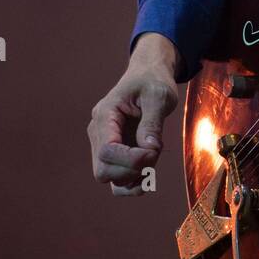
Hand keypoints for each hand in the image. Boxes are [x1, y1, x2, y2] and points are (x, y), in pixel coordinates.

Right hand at [88, 33, 180, 195]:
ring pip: (109, 178)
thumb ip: (153, 122)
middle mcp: (99, 132)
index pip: (106, 150)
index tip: (154, 152)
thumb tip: (150, 150)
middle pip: (102, 170)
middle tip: (154, 155)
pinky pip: (117, 179)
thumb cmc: (153, 81)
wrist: (148, 75)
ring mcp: (104, 144)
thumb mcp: (158, 95)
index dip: (130, 159)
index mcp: (105, 115)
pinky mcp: (116, 153)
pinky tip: (148, 176)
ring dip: (133, 179)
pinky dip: (132, 183)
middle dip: (131, 171)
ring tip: (153, 164)